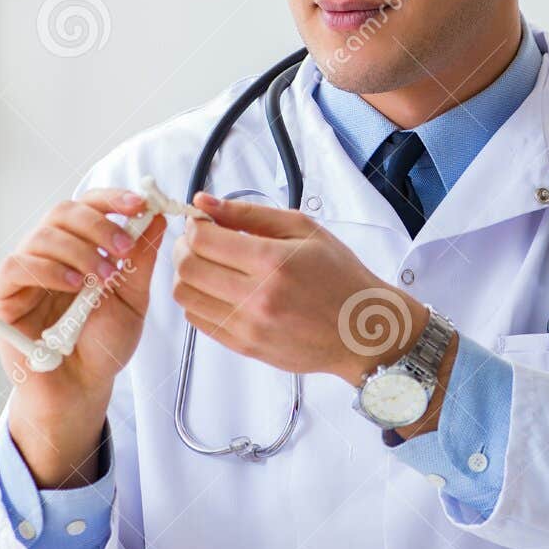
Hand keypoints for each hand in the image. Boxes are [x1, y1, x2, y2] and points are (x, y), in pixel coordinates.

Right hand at [0, 188, 167, 485]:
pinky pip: (17, 266)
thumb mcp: (133, 299)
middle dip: (98, 224)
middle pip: (63, 212)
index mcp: (80, 248)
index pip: (89, 206)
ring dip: (80, 250)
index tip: (140, 204)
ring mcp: (24, 273)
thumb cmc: (104, 344)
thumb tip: (157, 217)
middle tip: (123, 249)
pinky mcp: (3, 296)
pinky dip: (49, 269)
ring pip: (43, 236)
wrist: (82, 388)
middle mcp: (50, 254)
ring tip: (104, 278)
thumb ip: (141, 260)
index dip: (112, 199)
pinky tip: (74, 285)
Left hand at [172, 192, 426, 385]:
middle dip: (185, 247)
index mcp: (273, 262)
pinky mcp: (245, 347)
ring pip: (185, 296)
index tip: (205, 221)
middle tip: (202, 240)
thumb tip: (204, 202)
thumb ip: (250, 213)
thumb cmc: (340, 278)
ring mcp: (248, 326)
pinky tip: (220, 289)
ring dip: (188, 275)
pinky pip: (199, 321)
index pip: (203, 239)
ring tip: (210, 265)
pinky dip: (199, 300)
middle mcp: (256, 297)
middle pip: (187, 267)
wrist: (363, 330)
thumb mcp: (304, 230)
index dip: (195, 225)